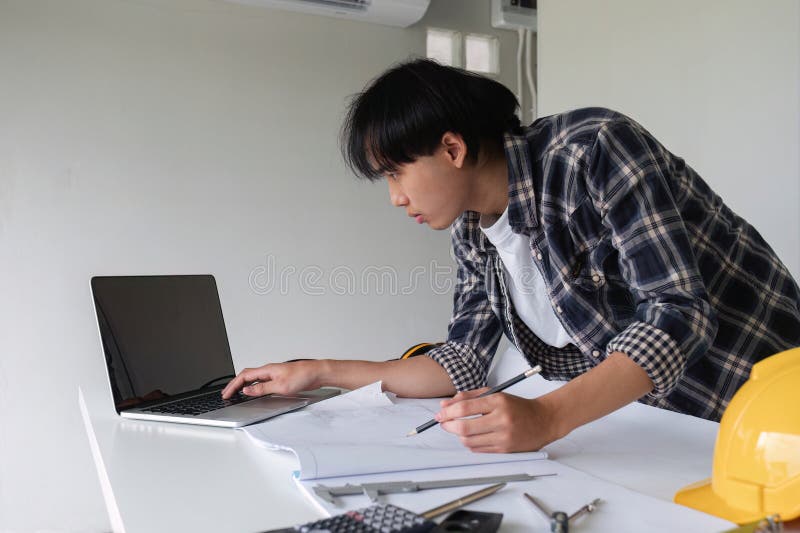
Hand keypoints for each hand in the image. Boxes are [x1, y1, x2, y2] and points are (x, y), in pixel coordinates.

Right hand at [220, 360, 324, 398]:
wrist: (317, 373)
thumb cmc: (302, 376)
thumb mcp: (280, 386)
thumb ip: (262, 388)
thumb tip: (247, 390)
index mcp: (267, 370)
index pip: (244, 376)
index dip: (233, 385)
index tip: (226, 394)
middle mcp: (269, 370)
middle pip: (246, 376)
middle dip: (235, 384)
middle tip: (227, 394)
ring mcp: (274, 374)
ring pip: (254, 378)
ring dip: (243, 385)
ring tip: (236, 393)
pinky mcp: (280, 378)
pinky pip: (261, 381)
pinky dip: (254, 386)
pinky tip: (254, 391)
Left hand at [436, 388, 558, 452]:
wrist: (543, 420)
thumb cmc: (517, 406)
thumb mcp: (495, 394)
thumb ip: (469, 397)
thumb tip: (445, 404)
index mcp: (498, 402)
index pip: (465, 408)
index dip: (448, 412)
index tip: (440, 414)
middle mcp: (501, 420)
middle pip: (464, 428)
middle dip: (449, 426)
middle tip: (444, 423)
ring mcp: (504, 437)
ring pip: (469, 441)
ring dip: (459, 436)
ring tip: (459, 429)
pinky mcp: (505, 450)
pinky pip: (478, 449)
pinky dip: (470, 443)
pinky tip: (472, 436)